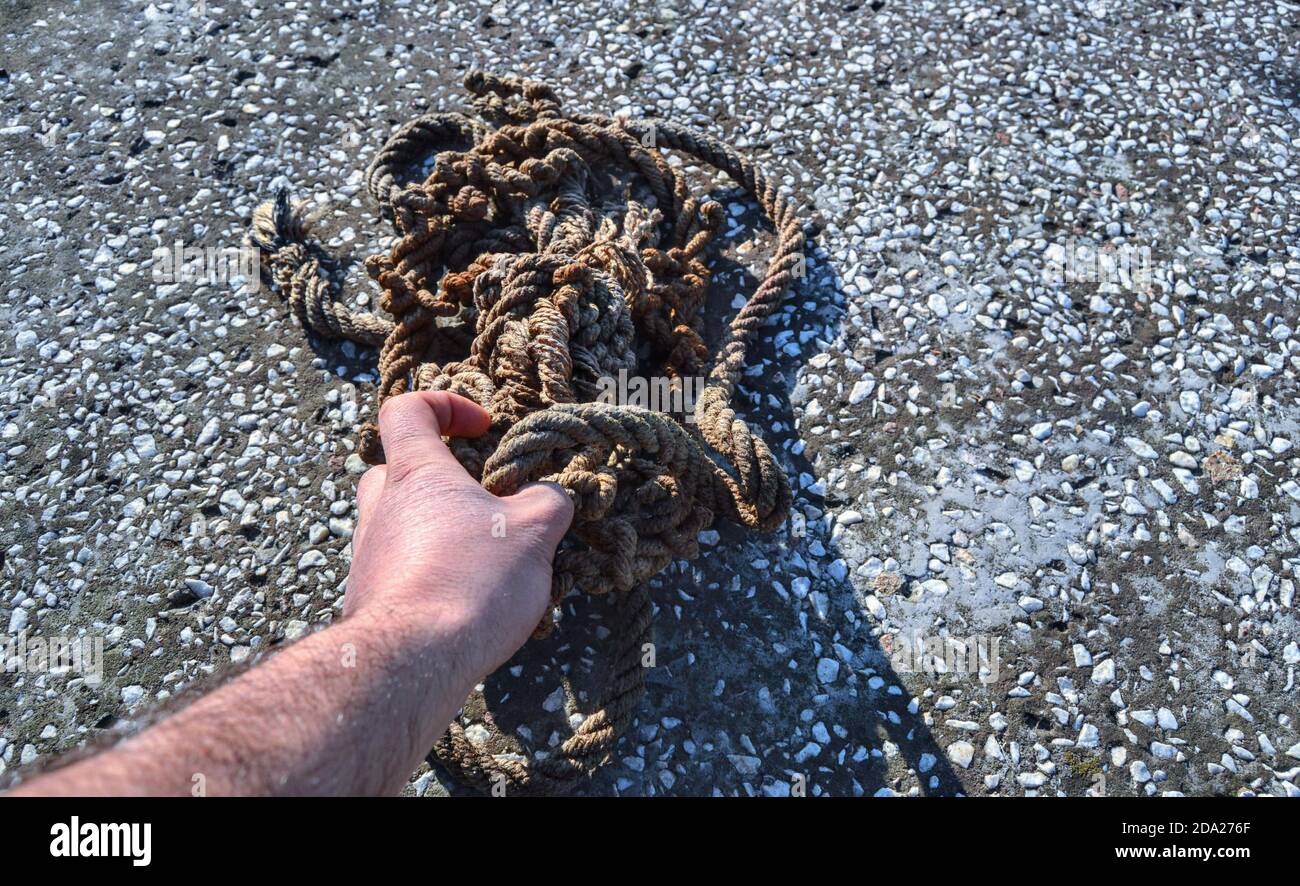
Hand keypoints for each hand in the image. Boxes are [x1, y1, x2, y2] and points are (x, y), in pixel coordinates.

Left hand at [344, 391, 573, 685]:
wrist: (413, 661)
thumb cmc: (472, 579)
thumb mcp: (534, 531)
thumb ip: (548, 501)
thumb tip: (552, 496)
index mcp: (417, 474)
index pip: (406, 410)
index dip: (444, 406)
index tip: (482, 428)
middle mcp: (381, 508)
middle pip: (395, 470)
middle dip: (439, 478)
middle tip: (480, 502)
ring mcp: (368, 556)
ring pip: (399, 525)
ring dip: (440, 533)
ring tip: (487, 563)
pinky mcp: (369, 601)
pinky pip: (400, 573)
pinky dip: (431, 577)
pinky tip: (467, 605)